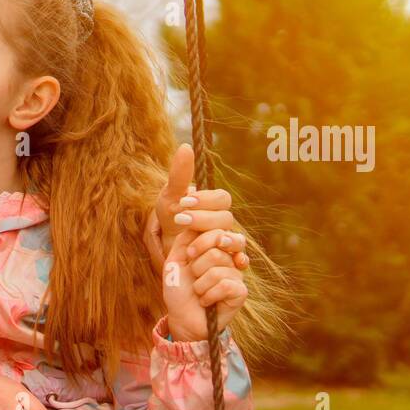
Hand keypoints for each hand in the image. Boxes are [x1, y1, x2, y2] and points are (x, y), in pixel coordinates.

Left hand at [148, 144, 249, 274]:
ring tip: (202, 244)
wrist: (168, 249)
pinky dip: (240, 260)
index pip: (222, 198)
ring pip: (237, 240)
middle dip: (204, 219)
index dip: (204, 200)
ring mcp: (228, 242)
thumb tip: (186, 146)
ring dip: (223, 240)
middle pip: (226, 218)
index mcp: (215, 205)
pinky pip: (241, 260)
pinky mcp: (228, 260)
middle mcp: (224, 223)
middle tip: (180, 219)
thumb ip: (179, 175)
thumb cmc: (170, 219)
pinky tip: (234, 263)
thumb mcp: (170, 197)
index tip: (183, 202)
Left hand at [161, 224, 249, 341]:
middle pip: (218, 243)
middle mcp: (230, 257)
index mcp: (216, 246)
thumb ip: (186, 237)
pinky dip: (207, 295)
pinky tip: (206, 301)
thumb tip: (197, 218)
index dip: (201, 238)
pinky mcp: (241, 291)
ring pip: (218, 265)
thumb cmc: (179, 288)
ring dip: (199, 283)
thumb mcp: (176, 259)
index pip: (218, 226)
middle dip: (197, 262)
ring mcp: (237, 273)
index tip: (189, 253)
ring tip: (198, 291)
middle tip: (192, 274)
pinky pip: (224, 284)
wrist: (181, 318)